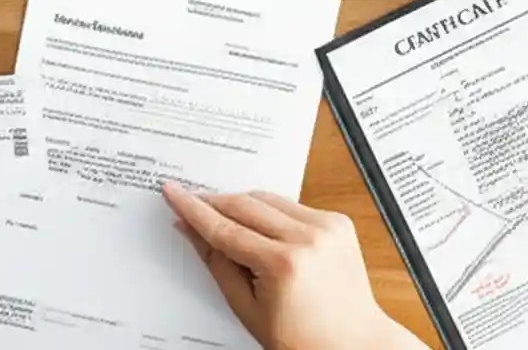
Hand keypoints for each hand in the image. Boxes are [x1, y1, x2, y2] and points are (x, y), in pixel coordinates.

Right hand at [162, 182, 426, 349]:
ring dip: (243, 206)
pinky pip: (291, 205)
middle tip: (191, 204)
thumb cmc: (303, 339)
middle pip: (244, 205)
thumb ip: (216, 262)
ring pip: (267, 199)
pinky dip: (272, 213)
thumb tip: (190, 229)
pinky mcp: (338, 221)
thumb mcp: (247, 308)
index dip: (193, 209)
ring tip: (228, 225)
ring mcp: (327, 226)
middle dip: (214, 203)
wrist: (354, 343)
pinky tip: (265, 232)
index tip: (173, 192)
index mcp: (284, 264)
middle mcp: (308, 238)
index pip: (224, 228)